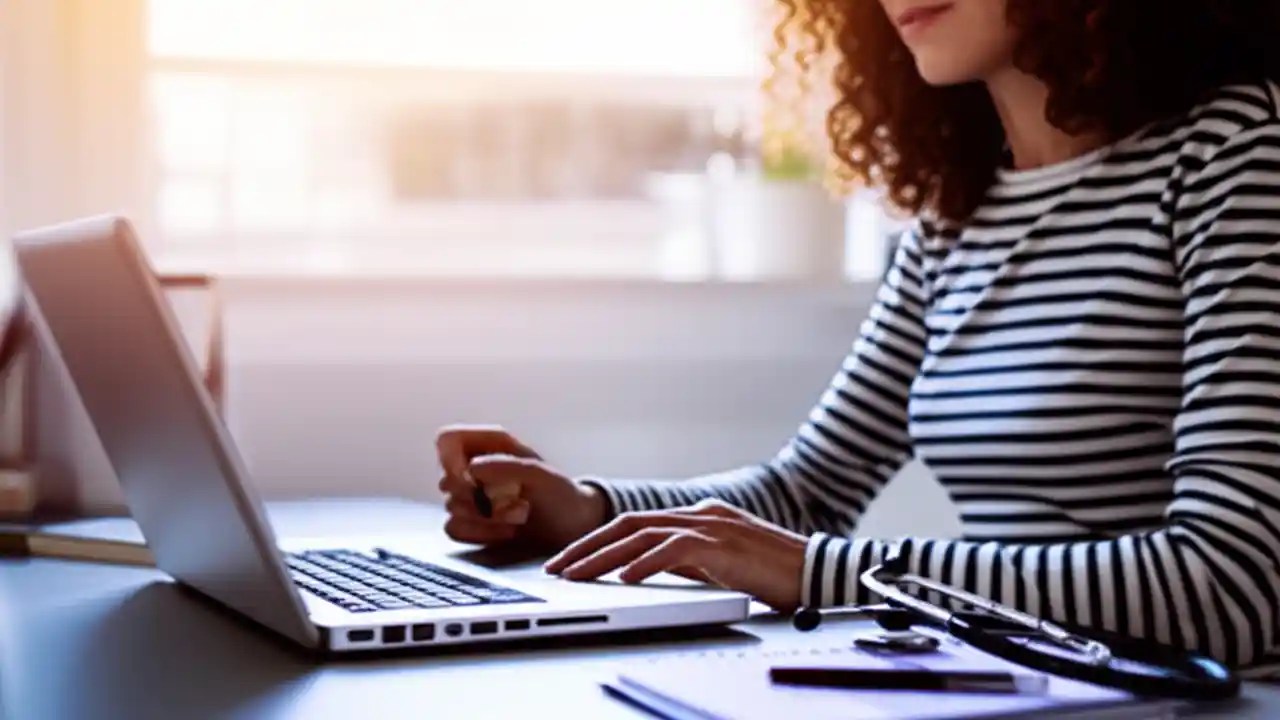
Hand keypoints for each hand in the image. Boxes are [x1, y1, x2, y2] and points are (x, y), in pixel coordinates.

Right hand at [436, 425, 608, 550]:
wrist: (573, 527)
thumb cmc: (562, 493)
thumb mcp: (542, 475)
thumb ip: (508, 466)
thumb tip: (471, 469)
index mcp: (490, 443)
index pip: (446, 439)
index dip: (449, 460)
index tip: (470, 480)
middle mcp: (475, 466)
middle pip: (445, 479)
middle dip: (478, 497)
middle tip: (513, 502)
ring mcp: (471, 496)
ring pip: (450, 507)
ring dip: (485, 518)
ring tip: (518, 517)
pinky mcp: (471, 523)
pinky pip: (453, 528)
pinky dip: (479, 534)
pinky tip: (507, 532)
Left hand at [543, 499, 807, 611]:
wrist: (820, 572)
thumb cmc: (776, 574)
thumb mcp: (721, 565)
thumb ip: (687, 562)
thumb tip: (646, 572)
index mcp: (698, 515)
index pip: (635, 524)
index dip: (598, 542)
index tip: (570, 561)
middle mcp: (700, 513)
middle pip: (629, 524)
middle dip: (587, 547)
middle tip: (556, 569)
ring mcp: (711, 525)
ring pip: (642, 534)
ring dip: (603, 556)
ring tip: (575, 576)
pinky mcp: (724, 543)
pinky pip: (675, 550)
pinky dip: (646, 563)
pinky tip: (624, 578)